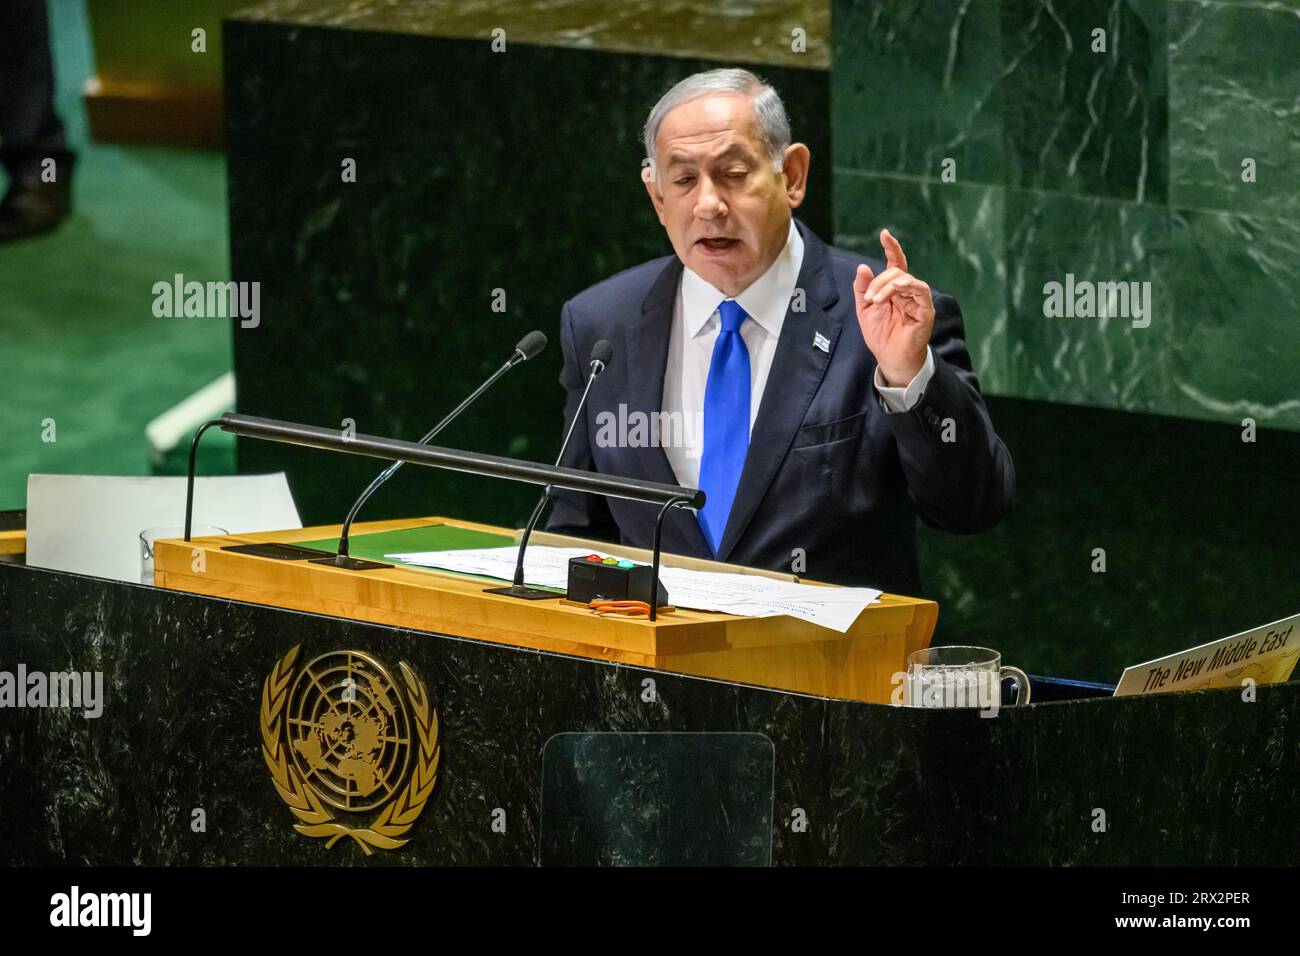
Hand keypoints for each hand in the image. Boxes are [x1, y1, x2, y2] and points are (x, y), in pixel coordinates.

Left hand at [853, 229, 934, 386]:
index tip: (884, 234)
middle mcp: (907, 291)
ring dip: (889, 285)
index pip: (895, 263)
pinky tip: (895, 290)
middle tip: (870, 298)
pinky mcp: (925, 310)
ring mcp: (918, 300)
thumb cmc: (880, 335)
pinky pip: (921, 291)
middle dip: (880, 281)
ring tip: (877, 300)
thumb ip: (863, 289)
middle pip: (896, 272)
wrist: (889, 358)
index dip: (891, 248)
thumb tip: (863, 267)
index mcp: (894, 289)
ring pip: (907, 279)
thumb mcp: (864, 310)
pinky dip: (908, 286)